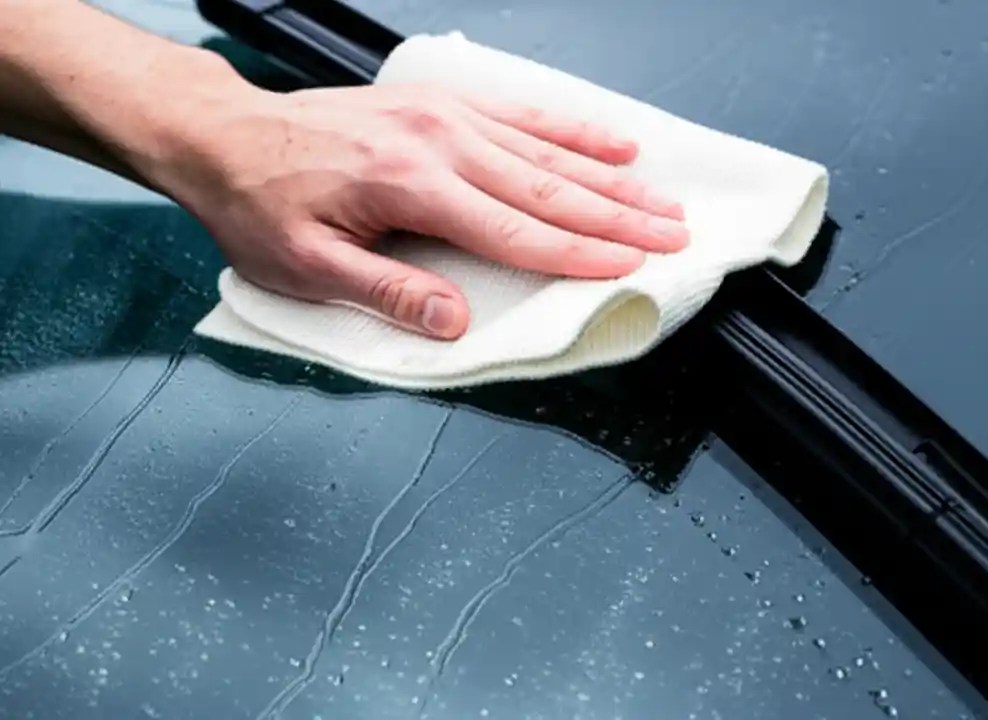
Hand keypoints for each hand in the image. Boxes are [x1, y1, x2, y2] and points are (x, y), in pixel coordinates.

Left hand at [162, 82, 688, 339]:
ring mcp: (443, 116)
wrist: (225, 134)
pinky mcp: (440, 105)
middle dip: (620, 217)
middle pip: (549, 188)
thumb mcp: (306, 266)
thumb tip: (457, 321)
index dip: (580, 253)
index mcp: (410, 185)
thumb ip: (388, 293)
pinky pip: (521, 116)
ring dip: (611, 179)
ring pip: (547, 152)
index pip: (517, 230)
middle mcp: (438, 142)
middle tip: (677, 234)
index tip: (633, 265)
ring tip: (663, 199)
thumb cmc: (260, 205)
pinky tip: (613, 144)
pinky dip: (572, 130)